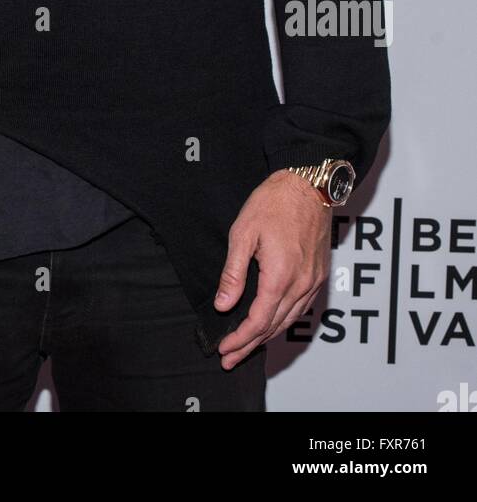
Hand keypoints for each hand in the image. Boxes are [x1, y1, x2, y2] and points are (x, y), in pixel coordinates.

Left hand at [213, 170, 331, 369]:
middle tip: (230, 358)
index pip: (258, 321)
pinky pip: (301, 308)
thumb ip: (234, 272)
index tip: (224, 349)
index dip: (240, 339)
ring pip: (290, 320)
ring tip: (248, 347)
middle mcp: (301, 284)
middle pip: (274, 327)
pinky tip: (273, 323)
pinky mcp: (320, 275)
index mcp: (280, 276)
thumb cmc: (274, 203)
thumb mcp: (243, 233)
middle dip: (250, 345)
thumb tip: (223, 304)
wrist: (309, 184)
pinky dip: (284, 321)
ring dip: (268, 337)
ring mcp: (314, 281)